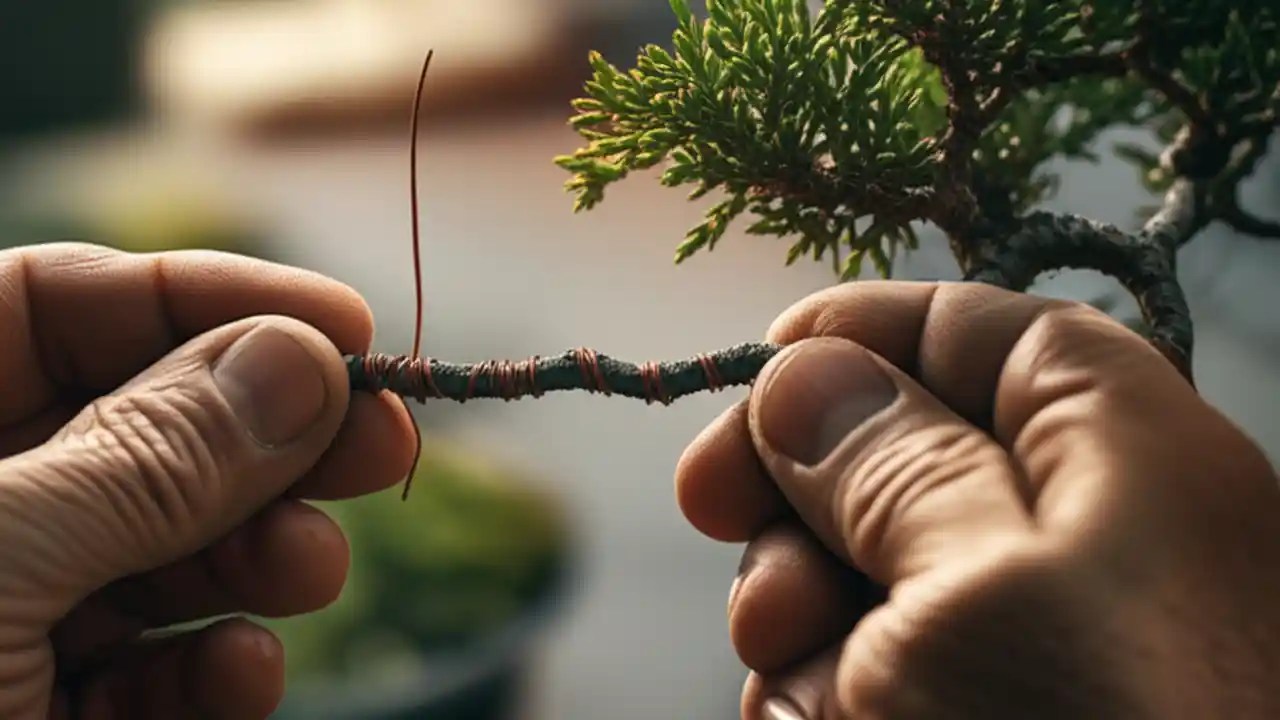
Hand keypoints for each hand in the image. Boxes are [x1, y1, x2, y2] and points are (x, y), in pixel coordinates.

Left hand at [0, 243, 415, 718]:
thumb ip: (147, 455)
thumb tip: (299, 360)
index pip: (49, 303)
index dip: (200, 298)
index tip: (339, 324)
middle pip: (132, 427)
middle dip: (262, 434)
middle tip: (382, 438)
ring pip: (157, 555)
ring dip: (254, 556)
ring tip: (313, 567)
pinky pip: (146, 678)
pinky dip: (211, 673)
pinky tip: (241, 672)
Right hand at [676, 281, 1279, 718]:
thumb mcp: (968, 589)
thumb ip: (881, 463)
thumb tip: (804, 368)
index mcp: (1120, 448)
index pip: (977, 329)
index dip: (856, 334)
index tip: (746, 370)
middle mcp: (1093, 533)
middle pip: (903, 457)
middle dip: (802, 506)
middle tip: (729, 545)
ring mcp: (1041, 641)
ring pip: (876, 580)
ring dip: (809, 626)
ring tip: (817, 695)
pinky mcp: (998, 718)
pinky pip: (886, 676)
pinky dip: (835, 701)